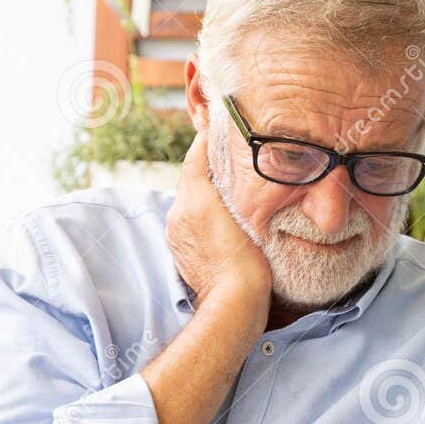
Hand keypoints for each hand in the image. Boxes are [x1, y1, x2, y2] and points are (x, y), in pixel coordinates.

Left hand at [165, 132, 270, 313]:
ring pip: (193, 201)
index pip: (196, 156)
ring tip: (232, 188)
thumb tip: (222, 157)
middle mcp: (178, 214)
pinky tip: (224, 220)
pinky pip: (191, 222)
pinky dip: (204, 215)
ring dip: (208, 193)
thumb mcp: (244, 214)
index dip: (208, 138)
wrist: (234, 302)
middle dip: (210, 167)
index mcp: (193, 200)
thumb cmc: (247, 262)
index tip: (218, 122)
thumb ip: (228, 183)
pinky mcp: (181, 251)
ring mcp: (177, 234)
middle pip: (193, 178)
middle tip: (233, 155)